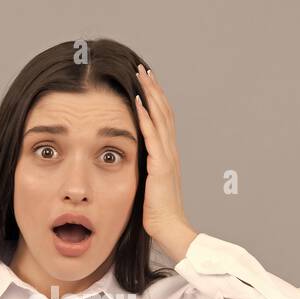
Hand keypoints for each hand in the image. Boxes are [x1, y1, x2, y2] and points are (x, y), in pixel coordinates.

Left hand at [134, 64, 196, 261]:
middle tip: (142, 68)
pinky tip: (139, 102)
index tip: (146, 82)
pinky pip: (153, 136)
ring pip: (161, 117)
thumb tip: (128, 163)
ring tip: (141, 75)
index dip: (156, 99)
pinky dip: (146, 117)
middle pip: (164, 111)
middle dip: (153, 88)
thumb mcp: (147, 186)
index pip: (163, 119)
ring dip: (151, 94)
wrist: (170, 230)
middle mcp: (170, 152)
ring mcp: (167, 157)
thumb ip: (142, 171)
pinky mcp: (161, 167)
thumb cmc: (157, 214)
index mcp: (167, 155)